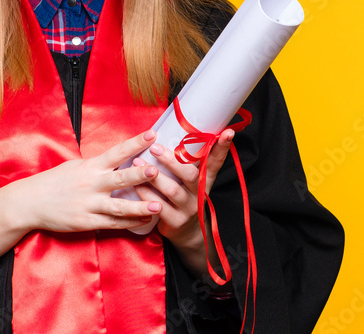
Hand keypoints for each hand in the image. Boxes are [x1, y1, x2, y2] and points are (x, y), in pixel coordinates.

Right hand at [0, 129, 164, 267]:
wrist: (30, 202)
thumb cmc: (54, 182)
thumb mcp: (75, 166)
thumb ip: (97, 164)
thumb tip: (119, 158)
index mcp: (90, 166)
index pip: (116, 152)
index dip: (135, 143)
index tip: (152, 134)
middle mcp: (91, 184)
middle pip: (120, 178)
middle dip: (139, 174)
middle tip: (156, 170)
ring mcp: (89, 204)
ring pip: (119, 206)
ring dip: (140, 206)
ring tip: (159, 206)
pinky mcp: (87, 222)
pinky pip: (112, 224)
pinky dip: (130, 223)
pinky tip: (145, 222)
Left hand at [132, 128, 234, 275]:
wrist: (187, 233)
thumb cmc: (187, 197)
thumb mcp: (196, 181)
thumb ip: (193, 161)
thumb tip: (187, 131)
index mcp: (206, 180)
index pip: (216, 161)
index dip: (222, 147)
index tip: (228, 132)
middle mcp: (200, 194)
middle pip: (191, 175)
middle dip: (173, 160)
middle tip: (155, 147)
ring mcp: (188, 209)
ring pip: (173, 191)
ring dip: (154, 176)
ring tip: (138, 162)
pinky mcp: (175, 222)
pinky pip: (159, 207)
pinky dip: (146, 195)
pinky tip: (135, 185)